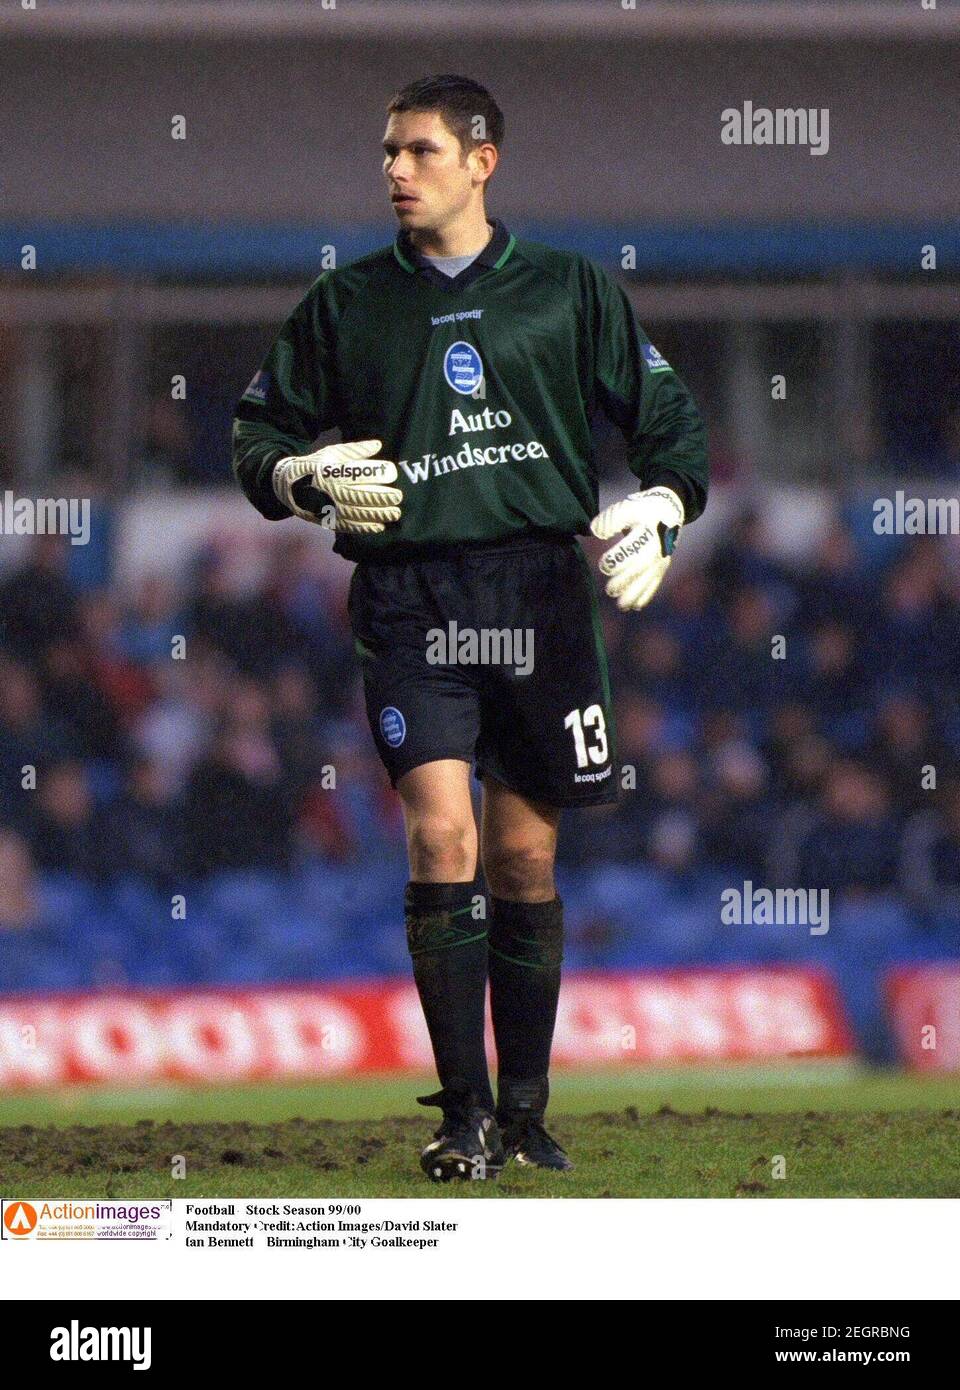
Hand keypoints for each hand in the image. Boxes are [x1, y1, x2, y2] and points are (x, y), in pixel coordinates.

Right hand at [272, 439, 402, 532]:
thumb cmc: (315, 466)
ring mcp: (330, 507)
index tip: (392, 473)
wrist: (289, 487)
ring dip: (379, 514)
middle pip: (362, 495)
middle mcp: (332, 490)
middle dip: (383, 497)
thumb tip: (378, 445)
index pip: (359, 472)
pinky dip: (366, 527)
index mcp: (332, 470)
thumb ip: (356, 450)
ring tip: (395, 513)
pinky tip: (380, 526)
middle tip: (399, 496)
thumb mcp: (332, 452)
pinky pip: (349, 526)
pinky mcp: (329, 520)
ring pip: (358, 513)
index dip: (377, 473)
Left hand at [589, 486, 683, 610]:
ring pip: (649, 579)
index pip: (633, 547)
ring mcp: (661, 558)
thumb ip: (610, 519)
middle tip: (609, 590)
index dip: (618, 558)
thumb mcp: (627, 508)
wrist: (669, 510)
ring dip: (635, 594)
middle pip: (641, 567)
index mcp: (647, 531)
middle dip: (625, 581)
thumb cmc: (643, 510)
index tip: (603, 565)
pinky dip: (646, 596)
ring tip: (621, 606)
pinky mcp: (662, 566)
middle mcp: (657, 547)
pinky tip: (635, 607)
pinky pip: (655, 583)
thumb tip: (596, 532)